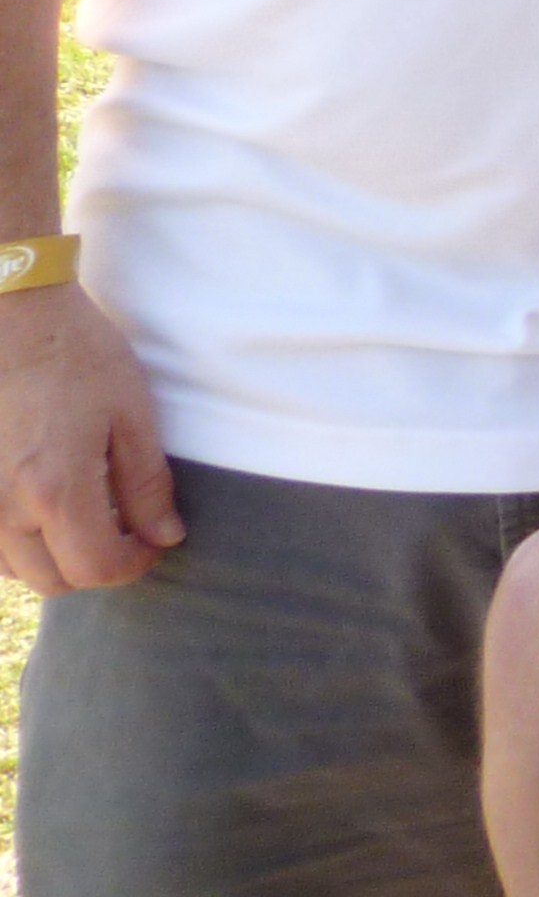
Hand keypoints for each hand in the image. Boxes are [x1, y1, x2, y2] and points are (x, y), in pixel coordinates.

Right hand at [0, 282, 174, 592]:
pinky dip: (15, 544)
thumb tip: (165, 536)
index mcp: (55, 490)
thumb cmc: (79, 358)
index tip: (151, 543)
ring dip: (52, 559)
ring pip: (14, 570)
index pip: (96, 568)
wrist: (15, 317)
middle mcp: (3, 507)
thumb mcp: (132, 415)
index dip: (132, 565)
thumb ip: (147, 485)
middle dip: (94, 566)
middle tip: (122, 532)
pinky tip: (41, 509)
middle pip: (52, 579)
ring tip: (83, 519)